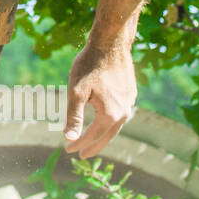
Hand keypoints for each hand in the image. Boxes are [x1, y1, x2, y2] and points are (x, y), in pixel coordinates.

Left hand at [63, 41, 136, 157]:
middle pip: (107, 136)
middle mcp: (124, 112)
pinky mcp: (131, 94)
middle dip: (93, 146)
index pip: (91, 136)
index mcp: (110, 115)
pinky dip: (111, 123)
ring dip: (104, 136)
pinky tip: (106, 121)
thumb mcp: (76, 92)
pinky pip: (121, 114)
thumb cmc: (89, 66)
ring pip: (116, 126)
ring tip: (93, 142)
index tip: (67, 150)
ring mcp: (129, 103)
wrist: (111, 44)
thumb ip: (74, 117)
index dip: (78, 144)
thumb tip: (69, 138)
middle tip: (82, 155)